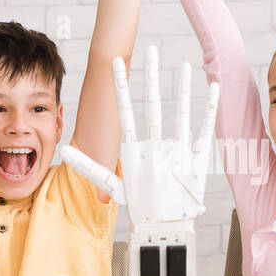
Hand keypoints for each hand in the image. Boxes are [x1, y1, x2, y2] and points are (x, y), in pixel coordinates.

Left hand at [60, 46, 218, 223]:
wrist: (163, 224)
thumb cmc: (140, 208)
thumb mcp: (113, 185)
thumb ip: (89, 167)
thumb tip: (62, 151)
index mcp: (135, 148)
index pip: (125, 109)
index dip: (120, 86)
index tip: (115, 62)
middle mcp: (155, 143)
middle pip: (153, 103)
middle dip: (152, 77)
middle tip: (152, 50)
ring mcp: (176, 148)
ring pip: (179, 112)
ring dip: (182, 90)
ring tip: (185, 66)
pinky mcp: (194, 159)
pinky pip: (203, 131)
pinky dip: (208, 111)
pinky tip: (213, 90)